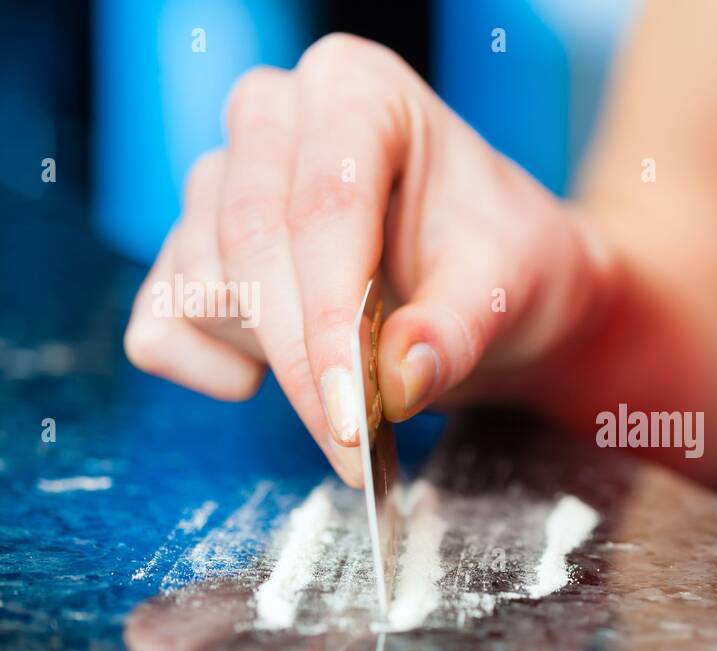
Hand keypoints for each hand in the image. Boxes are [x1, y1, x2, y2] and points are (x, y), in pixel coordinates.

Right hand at [125, 34, 609, 485]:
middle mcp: (274, 119)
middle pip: (250, 243)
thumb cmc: (501, 260)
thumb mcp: (506, 286)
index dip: (331, 320)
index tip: (353, 414)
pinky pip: (161, 321)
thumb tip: (397, 382)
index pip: (323, 206)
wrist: (494, 283)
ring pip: (204, 284)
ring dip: (273, 360)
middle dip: (303, 360)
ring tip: (354, 386)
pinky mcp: (192, 250)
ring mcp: (222, 180)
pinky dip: (205, 365)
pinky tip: (269, 377)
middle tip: (356, 444)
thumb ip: (455, 331)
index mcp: (356, 90)